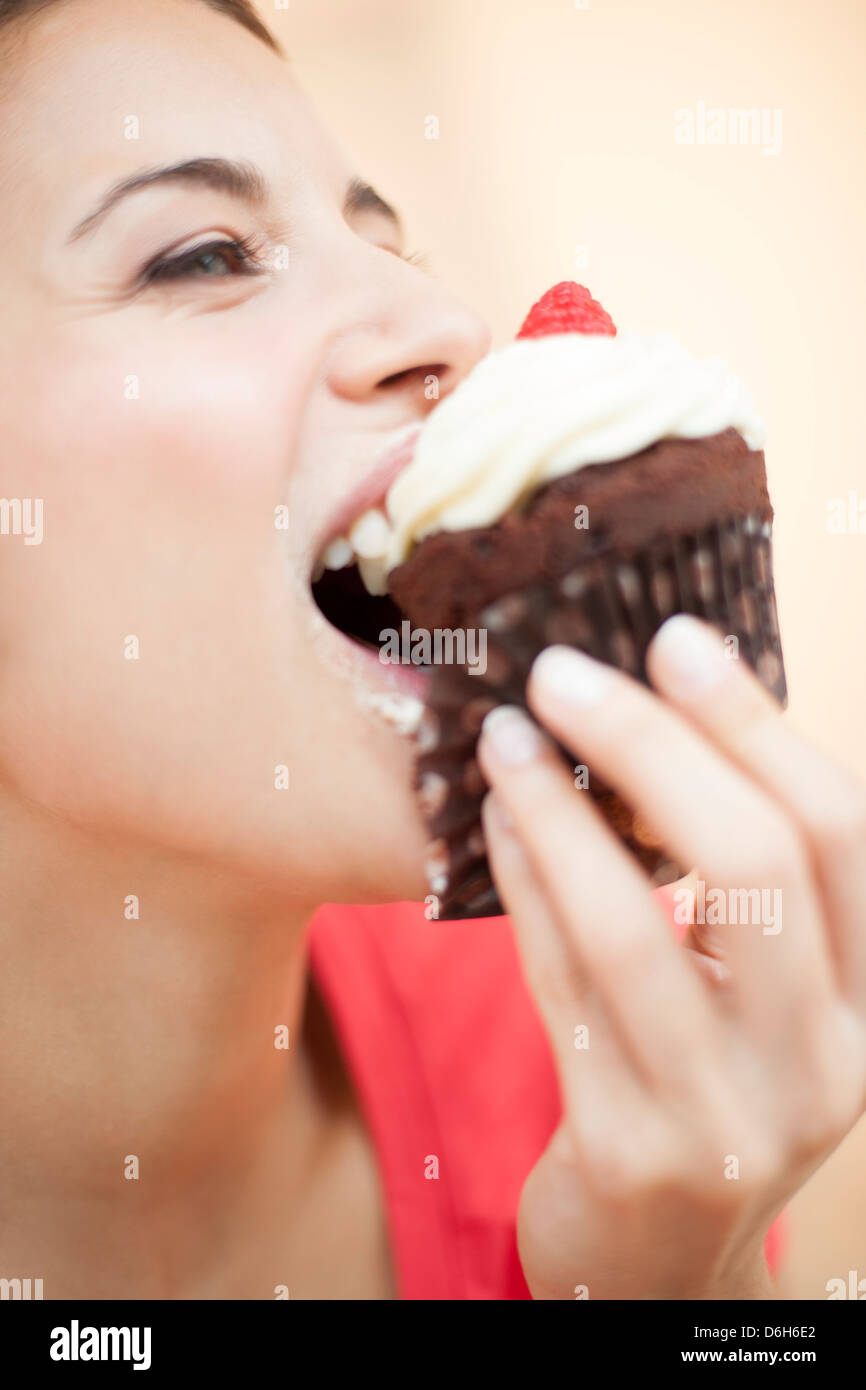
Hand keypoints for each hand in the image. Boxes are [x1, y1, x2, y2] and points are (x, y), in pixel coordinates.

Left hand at [477, 614, 865, 1299]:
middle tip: (562, 670)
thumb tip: (663, 716)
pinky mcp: (630, 1147)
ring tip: (506, 736)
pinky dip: (525, 887)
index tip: (678, 636)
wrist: (654, 1261)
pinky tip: (493, 823)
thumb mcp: (755, 995)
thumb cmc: (702, 1087)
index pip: (837, 831)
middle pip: (757, 861)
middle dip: (653, 745)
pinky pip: (563, 985)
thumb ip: (737, 883)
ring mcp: (729, 1115)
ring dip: (562, 811)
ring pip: (640, 925)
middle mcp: (824, 1059)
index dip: (757, 723)